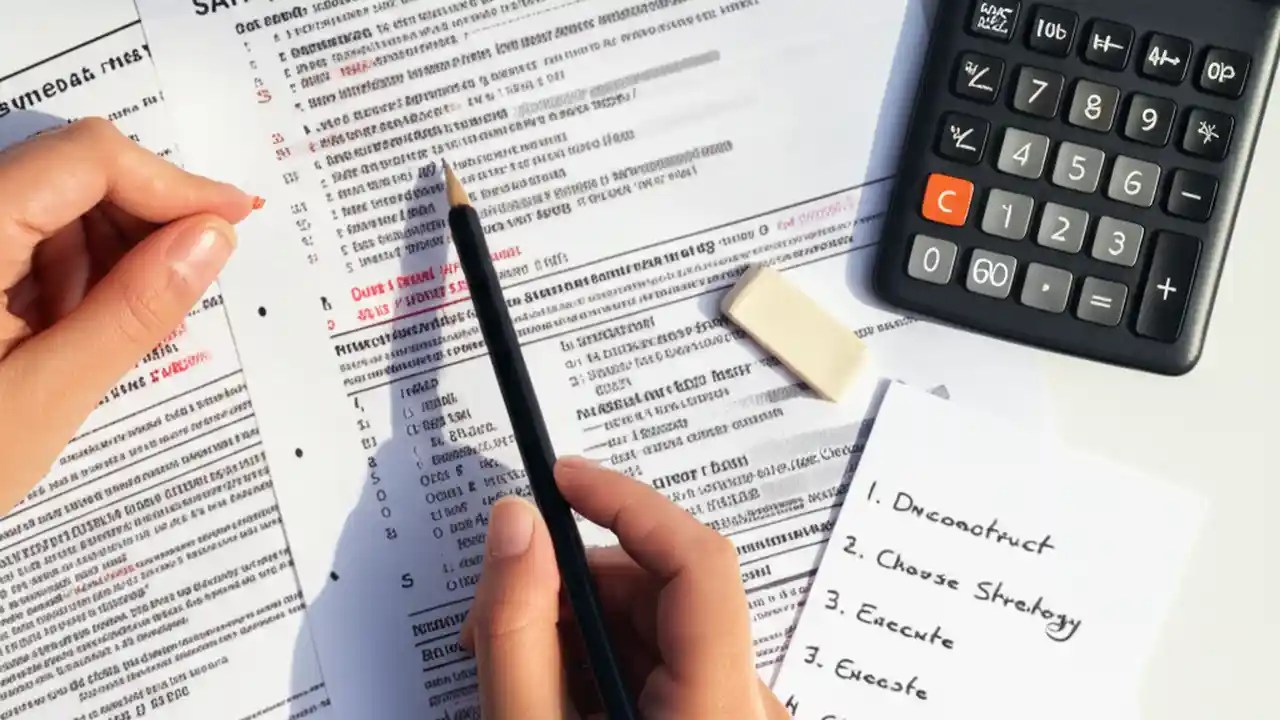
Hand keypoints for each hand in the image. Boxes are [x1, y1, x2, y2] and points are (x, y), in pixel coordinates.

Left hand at [0, 118, 253, 512]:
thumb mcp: (43, 398)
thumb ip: (132, 312)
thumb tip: (212, 239)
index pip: (86, 159)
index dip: (172, 182)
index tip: (233, 220)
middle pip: (71, 170)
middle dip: (141, 223)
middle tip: (178, 294)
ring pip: (51, 200)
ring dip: (102, 252)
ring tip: (104, 333)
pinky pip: (20, 233)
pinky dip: (63, 271)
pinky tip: (65, 329)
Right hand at [460, 457, 787, 718]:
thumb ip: (519, 629)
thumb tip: (516, 523)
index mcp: (716, 706)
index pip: (698, 560)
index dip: (627, 503)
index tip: (562, 480)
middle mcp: (747, 707)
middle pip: (666, 591)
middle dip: (576, 587)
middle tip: (499, 617)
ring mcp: (735, 716)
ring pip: (660, 627)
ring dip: (582, 630)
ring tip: (516, 670)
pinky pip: (666, 664)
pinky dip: (605, 662)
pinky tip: (556, 693)